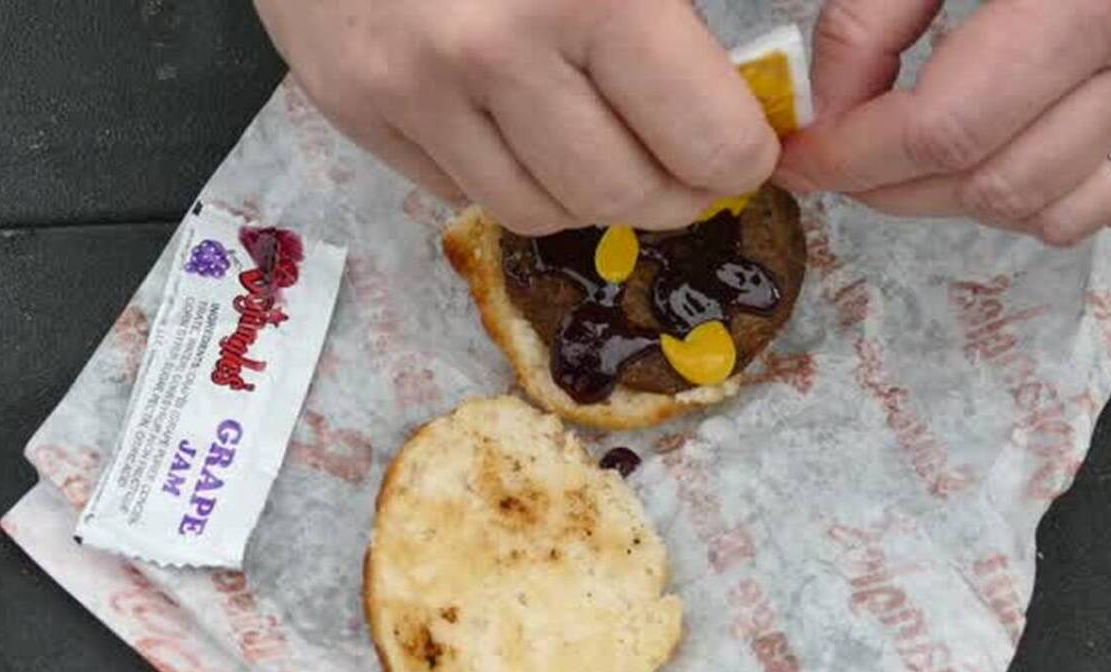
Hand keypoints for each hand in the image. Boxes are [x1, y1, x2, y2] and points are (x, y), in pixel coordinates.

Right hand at [254, 0, 779, 234]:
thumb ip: (670, 0)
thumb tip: (754, 82)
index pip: (702, 138)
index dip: (737, 159)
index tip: (743, 152)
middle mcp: (495, 53)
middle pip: (619, 195)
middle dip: (673, 196)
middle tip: (686, 171)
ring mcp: (414, 90)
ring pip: (539, 211)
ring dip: (589, 195)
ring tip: (605, 150)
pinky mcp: (356, 109)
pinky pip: (461, 191)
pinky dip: (509, 176)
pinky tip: (519, 126)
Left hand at [776, 0, 1110, 244]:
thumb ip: (872, 16)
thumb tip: (827, 108)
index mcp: (1092, 1)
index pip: (945, 129)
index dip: (853, 156)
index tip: (800, 156)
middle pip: (991, 185)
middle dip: (890, 187)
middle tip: (839, 157)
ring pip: (1049, 215)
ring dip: (960, 200)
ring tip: (915, 154)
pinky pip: (1109, 208)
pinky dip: (1037, 202)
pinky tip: (1000, 150)